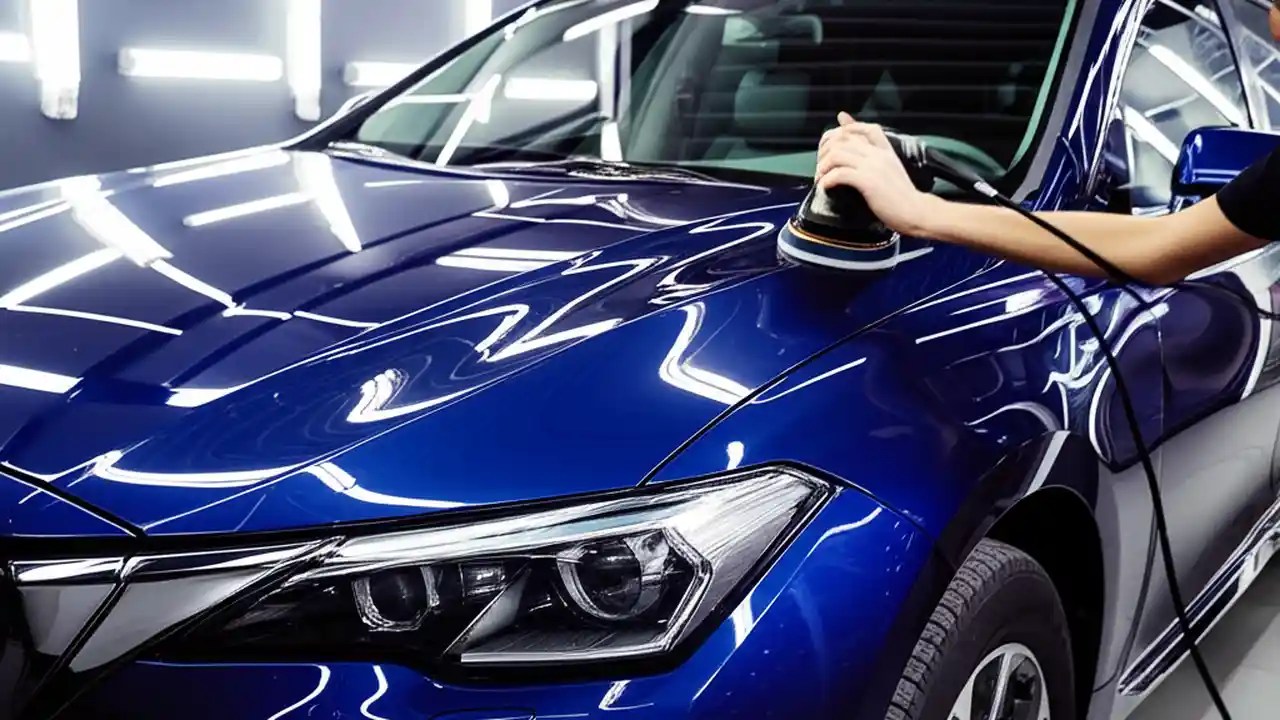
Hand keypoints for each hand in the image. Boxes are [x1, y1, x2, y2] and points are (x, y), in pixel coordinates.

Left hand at [816, 112, 935, 235]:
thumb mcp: (890, 170)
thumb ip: (875, 158)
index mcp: (885, 150)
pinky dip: (827, 180)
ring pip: (837, 154)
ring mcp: (873, 166)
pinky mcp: (868, 182)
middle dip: (825, 150)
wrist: (916, 211)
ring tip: (821, 177)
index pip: (863, 128)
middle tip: (821, 166)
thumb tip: (864, 147)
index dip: (842, 131)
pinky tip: (825, 187)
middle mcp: (878, 154)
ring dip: (823, 166)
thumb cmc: (902, 195)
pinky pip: (839, 174)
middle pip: (843, 138)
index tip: (831, 143)